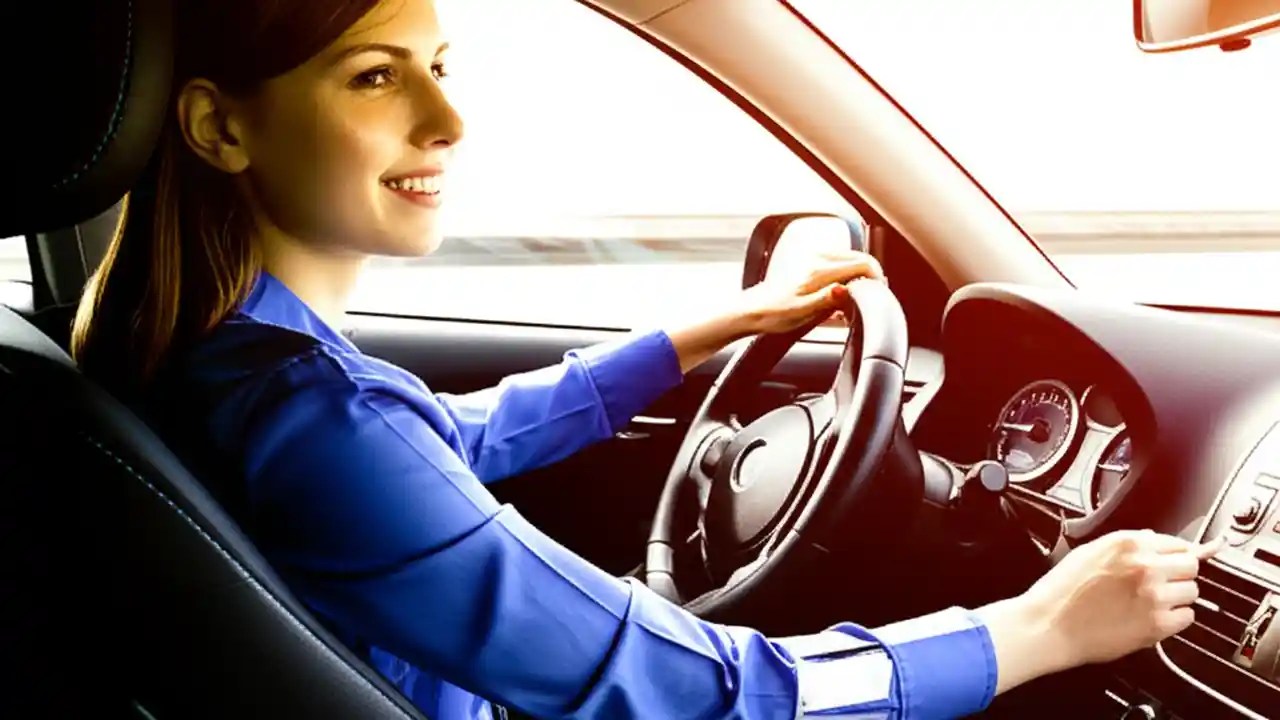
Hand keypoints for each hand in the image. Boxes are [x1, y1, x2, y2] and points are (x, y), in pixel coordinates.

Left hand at [736, 250, 884, 335]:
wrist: (753, 310)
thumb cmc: (775, 314)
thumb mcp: (803, 313)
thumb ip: (828, 300)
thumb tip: (845, 289)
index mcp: (820, 269)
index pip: (864, 264)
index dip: (877, 281)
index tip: (876, 297)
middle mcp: (819, 258)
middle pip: (861, 259)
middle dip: (870, 279)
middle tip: (867, 301)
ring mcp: (815, 257)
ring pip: (852, 260)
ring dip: (859, 277)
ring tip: (852, 300)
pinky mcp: (812, 262)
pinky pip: (841, 263)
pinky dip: (848, 275)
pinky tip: (841, 294)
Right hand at [1028, 529, 1224, 665]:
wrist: (1049, 624)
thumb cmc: (1062, 590)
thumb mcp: (1089, 551)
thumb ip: (1126, 543)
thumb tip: (1154, 538)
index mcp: (1129, 544)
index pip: (1178, 543)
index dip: (1176, 555)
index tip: (1181, 560)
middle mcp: (1147, 566)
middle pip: (1191, 566)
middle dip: (1178, 574)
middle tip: (1160, 584)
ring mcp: (1155, 596)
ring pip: (1192, 592)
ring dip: (1177, 597)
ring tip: (1150, 602)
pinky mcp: (1158, 624)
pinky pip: (1186, 618)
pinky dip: (1174, 619)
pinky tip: (1151, 617)